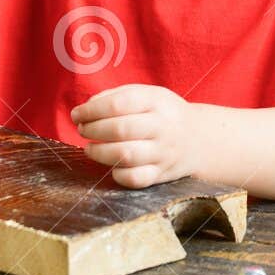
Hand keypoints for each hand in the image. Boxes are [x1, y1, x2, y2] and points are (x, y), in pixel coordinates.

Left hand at [71, 84, 202, 188]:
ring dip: (99, 152)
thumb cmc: (162, 113)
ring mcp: (164, 153)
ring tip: (90, 148)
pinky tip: (112, 166)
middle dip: (93, 130)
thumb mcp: (146, 95)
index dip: (92, 110)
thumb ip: (116, 96)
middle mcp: (163, 127)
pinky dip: (118, 174)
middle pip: (121, 129)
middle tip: (82, 130)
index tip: (77, 114)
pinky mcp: (161, 175)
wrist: (198, 139)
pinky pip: (135, 179)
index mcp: (157, 102)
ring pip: (125, 156)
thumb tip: (87, 108)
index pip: (120, 104)